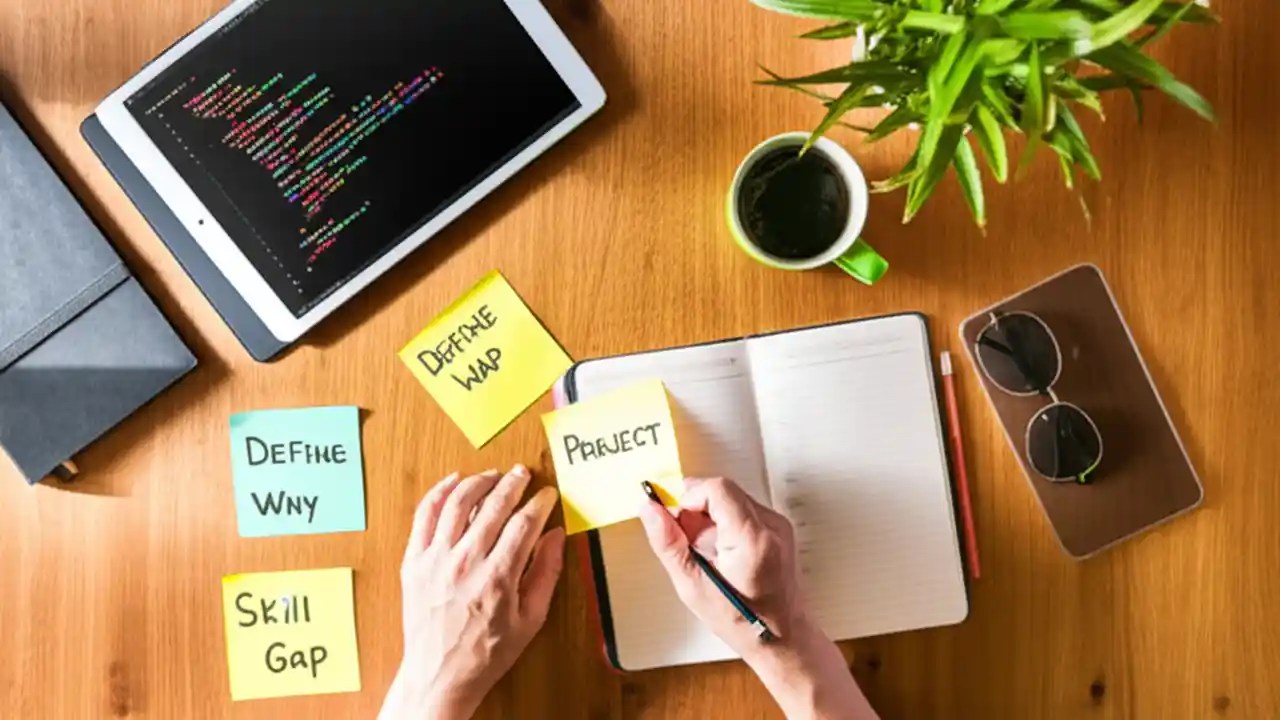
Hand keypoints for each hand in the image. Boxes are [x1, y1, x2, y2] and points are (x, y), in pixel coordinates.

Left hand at [380, 466, 564, 719]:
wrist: (440, 674)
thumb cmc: (487, 652)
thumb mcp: (531, 619)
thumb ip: (546, 573)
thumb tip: (556, 535)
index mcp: (498, 578)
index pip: (524, 523)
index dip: (540, 503)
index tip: (547, 495)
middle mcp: (465, 563)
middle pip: (493, 506)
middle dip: (513, 484)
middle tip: (523, 474)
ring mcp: (435, 559)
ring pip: (458, 502)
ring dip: (479, 481)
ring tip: (494, 475)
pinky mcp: (414, 561)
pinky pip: (425, 514)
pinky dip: (439, 491)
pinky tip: (454, 481)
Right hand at [638, 477, 877, 719]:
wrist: (783, 637)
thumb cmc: (744, 622)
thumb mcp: (694, 587)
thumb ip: (669, 544)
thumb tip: (650, 511)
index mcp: (751, 541)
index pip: (717, 489)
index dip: (688, 497)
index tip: (669, 512)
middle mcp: (770, 527)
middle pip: (723, 491)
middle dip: (694, 506)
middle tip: (679, 534)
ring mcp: (777, 526)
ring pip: (731, 498)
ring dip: (707, 515)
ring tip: (699, 548)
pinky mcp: (778, 529)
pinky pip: (742, 509)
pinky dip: (722, 522)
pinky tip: (716, 549)